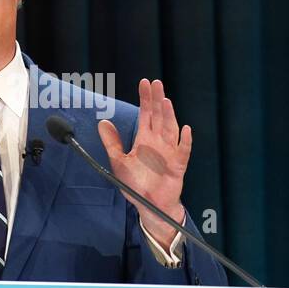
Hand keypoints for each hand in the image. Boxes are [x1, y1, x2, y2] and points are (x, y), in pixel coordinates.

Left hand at [97, 78, 192, 251]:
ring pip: (171, 129)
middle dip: (157, 100)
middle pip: (159, 116)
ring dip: (169, 115)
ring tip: (165, 101)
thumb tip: (103, 122)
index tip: (144, 82)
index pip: (146, 114)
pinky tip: (186, 129)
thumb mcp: (118, 161)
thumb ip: (112, 142)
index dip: (145, 99)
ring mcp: (169, 152)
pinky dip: (185, 141)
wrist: (149, 205)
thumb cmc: (136, 184)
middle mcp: (158, 142)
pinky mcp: (178, 165)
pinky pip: (183, 151)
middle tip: (156, 83)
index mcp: (145, 139)